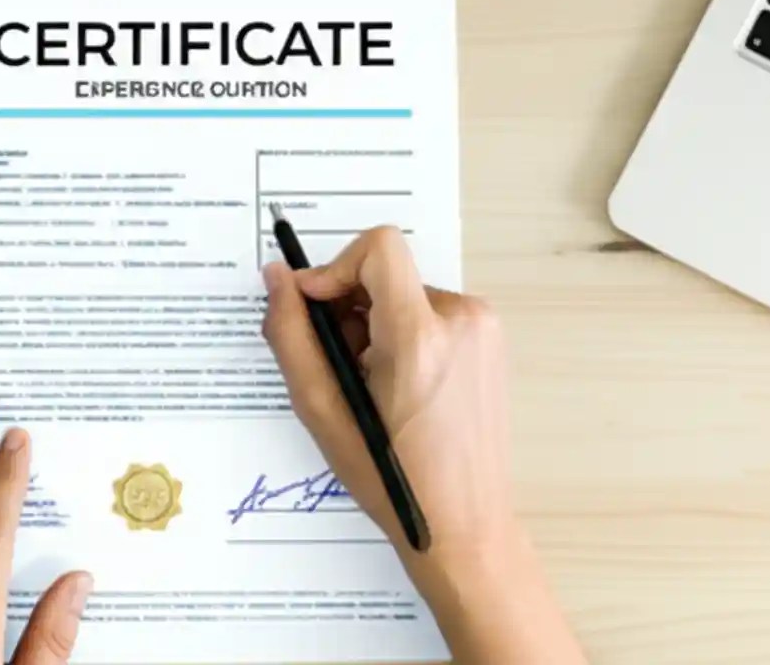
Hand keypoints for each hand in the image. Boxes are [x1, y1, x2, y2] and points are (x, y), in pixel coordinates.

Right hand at [262, 227, 585, 663]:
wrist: (464, 522)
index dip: (335, 267)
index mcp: (420, 337)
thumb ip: (291, 335)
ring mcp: (483, 329)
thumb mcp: (322, 410)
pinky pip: (431, 314)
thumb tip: (278, 279)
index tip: (314, 304)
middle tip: (342, 367)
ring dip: (377, 327)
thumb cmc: (394, 476)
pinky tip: (401, 388)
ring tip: (373, 387)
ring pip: (405, 295)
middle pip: (385, 275)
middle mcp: (461, 321)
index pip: (379, 247)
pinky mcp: (491, 340)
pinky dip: (405, 337)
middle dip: (351, 309)